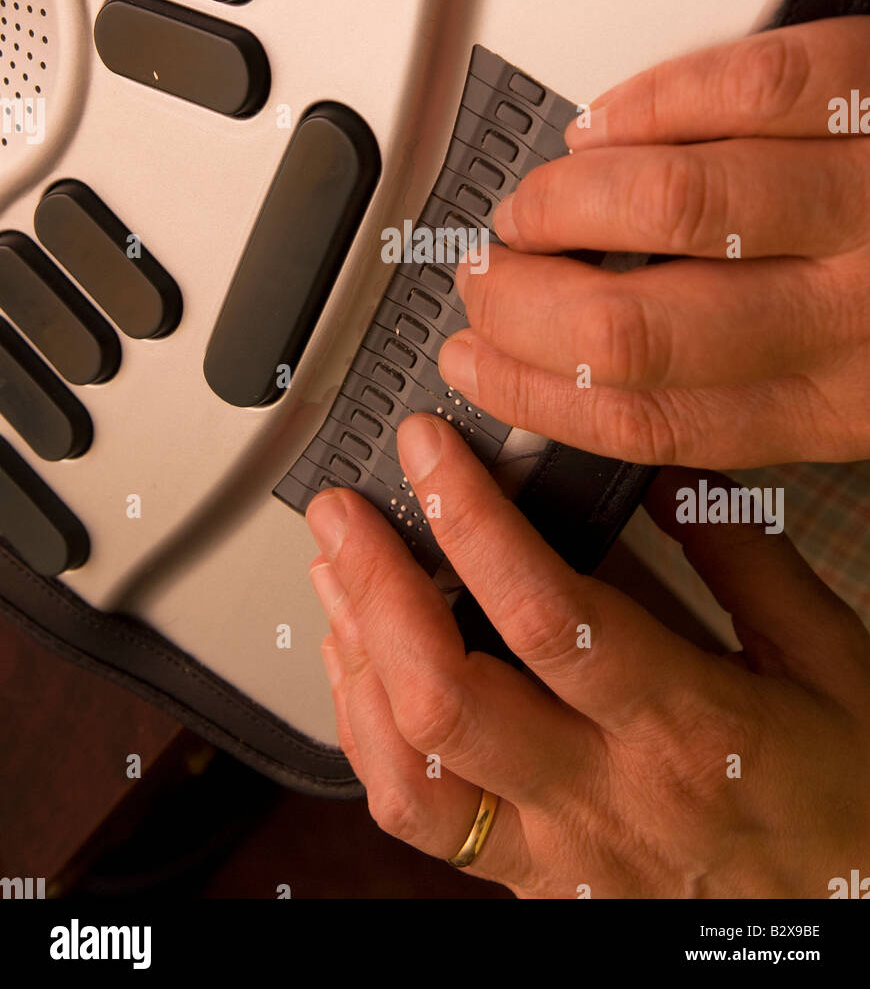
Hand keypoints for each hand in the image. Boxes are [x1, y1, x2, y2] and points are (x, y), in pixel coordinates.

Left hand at [305, 415, 869, 897]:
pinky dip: (369, 737)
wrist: (848, 927)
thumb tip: (663, 467)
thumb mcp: (828, 659)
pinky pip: (422, 820)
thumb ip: (742, 556)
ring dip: (358, 660)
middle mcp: (607, 795)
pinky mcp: (533, 879)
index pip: (549, 616)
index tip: (431, 454)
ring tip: (335, 576)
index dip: (472, 523)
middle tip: (344, 513)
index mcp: (687, 726)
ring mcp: (559, 849)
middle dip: (378, 588)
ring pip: (416, 770)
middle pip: (450, 695)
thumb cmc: (844, 797)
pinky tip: (361, 670)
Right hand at [439, 17, 869, 466]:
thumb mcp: (867, 387)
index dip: (532, 397)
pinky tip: (605, 120)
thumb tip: (599, 379)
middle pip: (634, 326)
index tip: (475, 368)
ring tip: (530, 204)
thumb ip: (756, 393)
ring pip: (672, 203)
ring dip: (565, 204)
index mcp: (844, 402)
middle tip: (484, 281)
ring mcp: (869, 198)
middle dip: (520, 306)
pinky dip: (652, 98)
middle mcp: (856, 312)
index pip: (645, 420)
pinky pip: (745, 85)